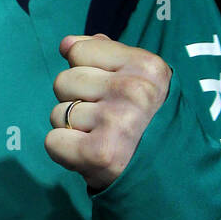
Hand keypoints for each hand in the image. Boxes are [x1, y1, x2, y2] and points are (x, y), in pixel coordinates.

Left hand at [44, 33, 170, 190]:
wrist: (168, 175)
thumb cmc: (145, 121)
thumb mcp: (139, 80)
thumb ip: (103, 54)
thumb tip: (66, 44)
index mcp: (147, 67)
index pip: (78, 51)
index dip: (87, 72)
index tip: (110, 91)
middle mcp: (135, 91)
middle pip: (63, 81)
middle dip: (75, 101)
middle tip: (104, 120)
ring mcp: (118, 122)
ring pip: (57, 113)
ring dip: (71, 129)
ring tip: (100, 137)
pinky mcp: (100, 154)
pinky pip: (52, 142)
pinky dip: (64, 152)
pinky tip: (89, 154)